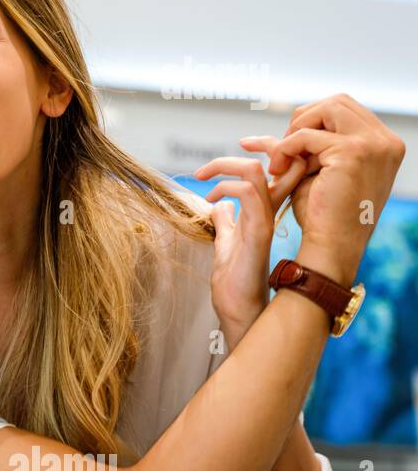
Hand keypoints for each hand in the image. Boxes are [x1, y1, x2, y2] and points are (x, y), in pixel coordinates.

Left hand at [194, 152, 306, 346]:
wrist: (239, 313)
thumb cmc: (235, 283)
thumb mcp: (226, 244)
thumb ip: (226, 225)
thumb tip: (220, 208)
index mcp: (261, 214)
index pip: (267, 173)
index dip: (245, 160)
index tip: (212, 170)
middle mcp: (266, 214)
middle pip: (268, 163)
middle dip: (233, 157)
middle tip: (202, 171)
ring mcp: (264, 222)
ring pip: (258, 172)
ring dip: (225, 168)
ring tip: (203, 183)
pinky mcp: (259, 234)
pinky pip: (250, 195)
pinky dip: (228, 187)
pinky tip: (212, 201)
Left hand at [241, 94, 404, 284]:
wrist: (331, 245)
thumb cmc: (324, 214)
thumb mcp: (316, 171)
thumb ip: (302, 146)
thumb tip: (266, 132)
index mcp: (385, 144)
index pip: (346, 109)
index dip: (314, 119)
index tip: (291, 144)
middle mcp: (386, 141)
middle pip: (337, 101)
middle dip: (303, 119)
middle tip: (283, 148)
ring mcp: (373, 144)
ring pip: (324, 110)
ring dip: (294, 132)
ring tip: (280, 160)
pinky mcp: (351, 152)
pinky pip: (305, 135)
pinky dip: (284, 148)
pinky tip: (276, 170)